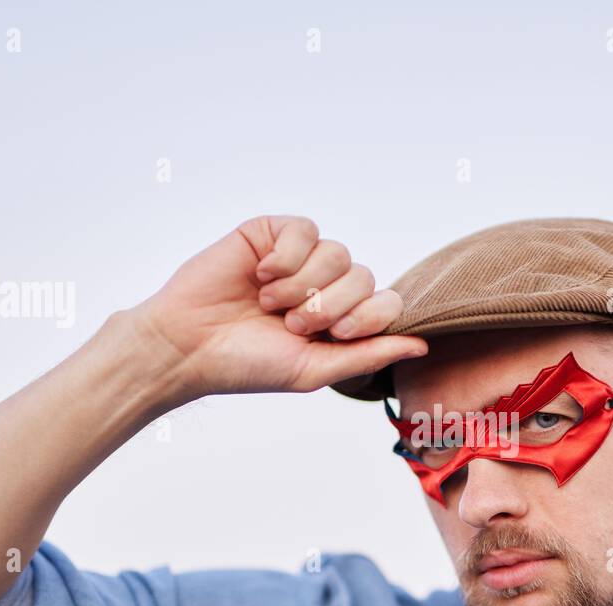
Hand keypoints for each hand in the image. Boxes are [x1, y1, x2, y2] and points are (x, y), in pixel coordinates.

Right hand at [119, 215, 427, 399]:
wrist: (189, 346)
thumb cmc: (248, 364)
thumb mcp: (316, 369)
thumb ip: (370, 354)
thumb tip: (423, 346)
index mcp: (340, 320)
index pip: (387, 303)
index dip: (370, 316)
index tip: (336, 335)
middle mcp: (325, 287)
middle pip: (365, 276)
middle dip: (331, 305)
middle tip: (292, 324)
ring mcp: (300, 259)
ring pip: (339, 253)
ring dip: (304, 284)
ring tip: (270, 303)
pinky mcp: (272, 234)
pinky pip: (306, 230)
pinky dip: (287, 256)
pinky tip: (261, 275)